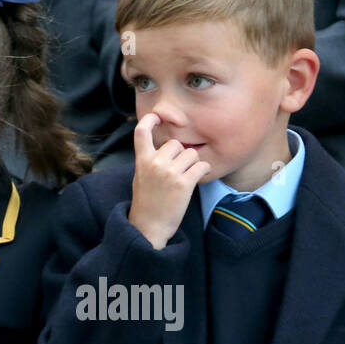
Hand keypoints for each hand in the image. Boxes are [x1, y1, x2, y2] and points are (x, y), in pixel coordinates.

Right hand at [127, 113, 209, 248]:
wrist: (149, 227)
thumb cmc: (146, 203)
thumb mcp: (140, 177)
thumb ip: (149, 160)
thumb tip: (162, 147)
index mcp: (142, 161)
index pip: (141, 131)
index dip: (150, 119)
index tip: (158, 116)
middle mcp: (155, 164)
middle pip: (175, 143)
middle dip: (181, 154)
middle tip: (180, 169)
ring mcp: (170, 173)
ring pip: (191, 153)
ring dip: (194, 163)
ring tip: (189, 175)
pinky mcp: (184, 184)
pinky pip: (201, 166)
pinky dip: (204, 170)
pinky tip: (200, 176)